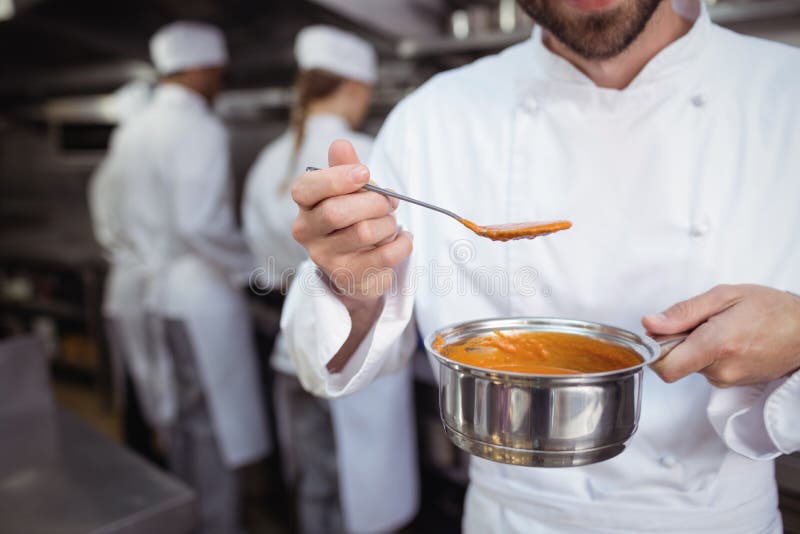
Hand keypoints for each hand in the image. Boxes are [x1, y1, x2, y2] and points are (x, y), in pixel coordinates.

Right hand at [291, 139, 412, 304]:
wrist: (359, 268)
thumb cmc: (353, 220)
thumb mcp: (350, 191)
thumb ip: (346, 167)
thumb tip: (340, 144)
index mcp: (304, 205)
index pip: (305, 189)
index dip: (336, 178)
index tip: (364, 173)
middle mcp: (307, 233)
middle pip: (337, 212)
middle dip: (373, 202)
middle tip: (390, 202)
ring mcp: (326, 258)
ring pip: (364, 232)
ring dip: (388, 223)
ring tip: (390, 224)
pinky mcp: (350, 277)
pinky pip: (385, 255)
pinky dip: (403, 243)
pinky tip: (402, 239)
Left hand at [642, 284, 799, 386]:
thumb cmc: (770, 308)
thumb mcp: (724, 296)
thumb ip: (683, 312)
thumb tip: (650, 324)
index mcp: (716, 345)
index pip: (665, 367)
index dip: (654, 351)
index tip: (659, 333)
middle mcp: (721, 370)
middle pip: (675, 364)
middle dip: (676, 343)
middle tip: (698, 322)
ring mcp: (728, 380)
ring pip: (690, 366)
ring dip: (694, 347)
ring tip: (720, 328)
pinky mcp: (733, 384)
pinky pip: (706, 369)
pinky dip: (708, 354)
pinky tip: (727, 339)